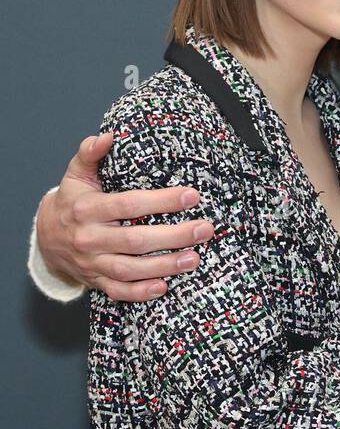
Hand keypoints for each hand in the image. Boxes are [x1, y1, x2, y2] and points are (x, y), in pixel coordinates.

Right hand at [36, 132, 214, 300]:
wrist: (46, 236)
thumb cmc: (72, 200)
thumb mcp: (77, 174)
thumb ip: (90, 153)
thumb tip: (108, 136)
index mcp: (87, 208)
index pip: (129, 204)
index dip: (162, 201)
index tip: (192, 195)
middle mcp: (89, 238)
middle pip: (136, 240)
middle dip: (174, 236)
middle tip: (204, 229)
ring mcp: (91, 263)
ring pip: (130, 269)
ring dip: (164, 266)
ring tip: (194, 258)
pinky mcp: (95, 281)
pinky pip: (118, 291)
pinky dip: (140, 292)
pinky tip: (164, 286)